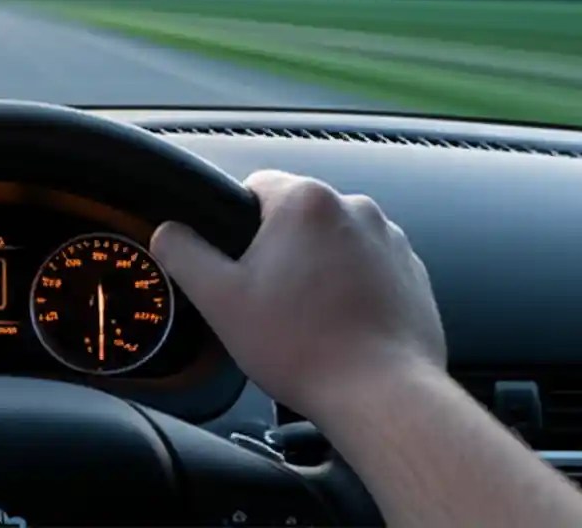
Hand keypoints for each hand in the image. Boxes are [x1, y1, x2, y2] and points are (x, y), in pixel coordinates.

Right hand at [150, 170, 443, 422]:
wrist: (381, 394)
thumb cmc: (302, 347)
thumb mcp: (219, 299)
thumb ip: (183, 253)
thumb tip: (168, 232)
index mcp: (306, 201)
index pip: (255, 186)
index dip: (237, 226)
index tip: (239, 266)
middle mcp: (356, 208)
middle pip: (297, 217)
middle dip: (279, 251)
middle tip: (268, 300)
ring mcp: (392, 241)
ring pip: (333, 244)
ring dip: (317, 270)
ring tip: (307, 319)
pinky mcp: (413, 274)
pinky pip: (369, 269)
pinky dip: (352, 290)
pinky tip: (339, 327)